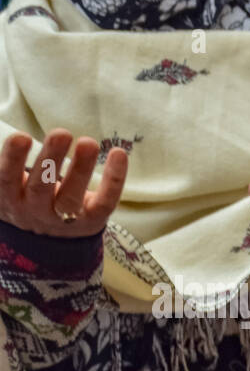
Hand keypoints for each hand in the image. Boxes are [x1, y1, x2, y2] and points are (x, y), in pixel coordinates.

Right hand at [0, 130, 127, 237]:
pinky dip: (114, 180)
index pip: (7, 179)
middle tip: (61, 133)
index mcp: (10, 197)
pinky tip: (118, 154)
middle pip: (41, 187)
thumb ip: (10, 166)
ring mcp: (64, 220)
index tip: (22, 137)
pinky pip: (105, 203)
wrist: (48, 237)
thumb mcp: (11, 185)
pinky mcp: (92, 221)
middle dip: (51, 159)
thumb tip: (15, 139)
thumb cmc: (27, 196)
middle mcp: (35, 210)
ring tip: (88, 143)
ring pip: (72, 197)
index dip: (13, 159)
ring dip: (81, 169)